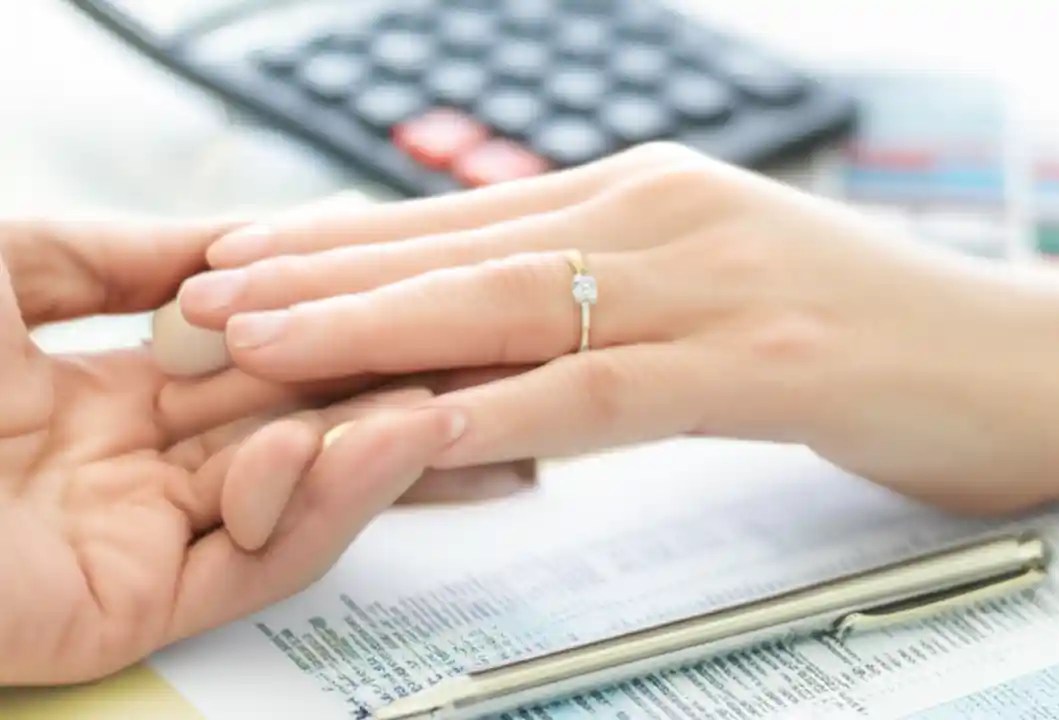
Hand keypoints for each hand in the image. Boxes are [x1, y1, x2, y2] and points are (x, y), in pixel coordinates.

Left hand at [0, 220, 475, 685]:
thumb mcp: (3, 265)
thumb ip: (130, 255)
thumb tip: (248, 241)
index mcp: (102, 394)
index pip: (254, 366)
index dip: (340, 335)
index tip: (419, 301)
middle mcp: (130, 470)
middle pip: (292, 431)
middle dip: (388, 394)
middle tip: (482, 356)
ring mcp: (135, 542)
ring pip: (294, 498)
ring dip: (379, 445)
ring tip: (449, 392)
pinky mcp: (131, 609)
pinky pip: (259, 560)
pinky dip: (334, 500)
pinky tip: (390, 438)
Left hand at [179, 144, 1058, 512]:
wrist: (1040, 360)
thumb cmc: (877, 334)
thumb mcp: (726, 292)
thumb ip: (615, 291)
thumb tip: (503, 319)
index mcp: (652, 196)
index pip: (463, 216)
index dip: (339, 245)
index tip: (236, 266)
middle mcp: (668, 217)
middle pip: (455, 246)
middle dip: (314, 276)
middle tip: (197, 300)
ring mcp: (716, 284)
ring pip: (505, 304)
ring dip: (368, 327)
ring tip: (250, 345)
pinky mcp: (764, 366)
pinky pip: (596, 391)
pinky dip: (489, 411)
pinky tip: (407, 428)